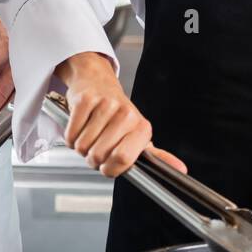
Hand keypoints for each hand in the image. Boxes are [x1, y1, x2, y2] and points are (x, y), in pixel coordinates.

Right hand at [57, 52, 186, 177]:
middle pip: (99, 155)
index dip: (109, 168)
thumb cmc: (118, 113)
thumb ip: (158, 155)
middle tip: (95, 148)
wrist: (98, 81)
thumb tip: (181, 170)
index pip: (122, 160)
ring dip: (80, 146)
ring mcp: (105, 105)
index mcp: (141, 127)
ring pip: (82, 145)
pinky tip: (79, 127)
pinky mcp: (85, 100)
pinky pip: (71, 132)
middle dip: (92, 158)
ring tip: (88, 136)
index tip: (107, 164)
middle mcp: (126, 114)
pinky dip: (70, 135)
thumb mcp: (140, 134)